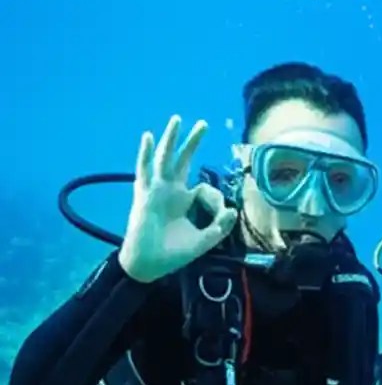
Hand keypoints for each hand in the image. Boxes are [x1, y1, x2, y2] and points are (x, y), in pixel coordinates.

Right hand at [120, 115, 236, 282]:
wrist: (149, 264)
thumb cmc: (173, 253)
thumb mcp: (204, 241)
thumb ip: (219, 227)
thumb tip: (233, 209)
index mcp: (184, 201)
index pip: (204, 188)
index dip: (217, 199)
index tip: (223, 214)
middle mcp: (171, 191)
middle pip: (183, 160)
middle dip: (193, 142)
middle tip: (204, 123)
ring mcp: (157, 190)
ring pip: (165, 158)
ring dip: (171, 139)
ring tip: (178, 119)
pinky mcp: (145, 194)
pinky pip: (144, 169)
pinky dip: (146, 153)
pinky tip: (150, 137)